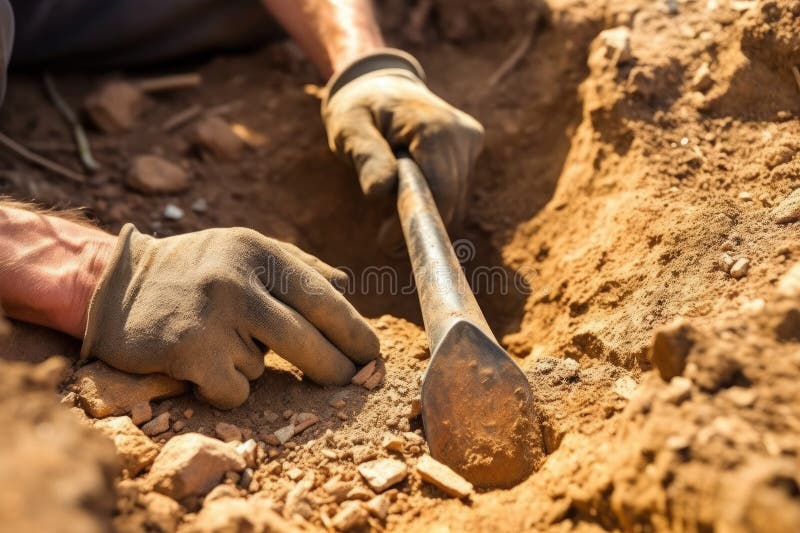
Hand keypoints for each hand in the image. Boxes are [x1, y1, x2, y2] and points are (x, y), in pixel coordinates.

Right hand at [81, 224, 379, 408]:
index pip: (323, 297)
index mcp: (259, 252)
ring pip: (265, 368)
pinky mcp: (189, 351)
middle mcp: (238, 279)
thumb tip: (348, 286)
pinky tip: (204, 366)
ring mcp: (212, 315)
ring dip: (254, 366)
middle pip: (307, 339)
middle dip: (336, 367)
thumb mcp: (245, 250)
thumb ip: (298, 265)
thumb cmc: (194, 271)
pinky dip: (229, 388)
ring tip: (222, 343)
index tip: (373, 352)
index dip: (354, 330)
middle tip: (349, 380)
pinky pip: (236, 390)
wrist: (116, 285)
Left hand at [321, 49, 483, 238]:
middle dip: (420, 224)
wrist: (379, 85)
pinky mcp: (471, 148)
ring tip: (392, 214)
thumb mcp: (349, 128)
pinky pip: (457, 192)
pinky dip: (435, 203)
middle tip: (385, 241)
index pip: (441, 190)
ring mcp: (470, 141)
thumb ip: (366, 157)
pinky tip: (410, 197)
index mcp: (434, 126)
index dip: (417, 222)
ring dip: (428, 215)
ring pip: (457, 201)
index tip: (386, 244)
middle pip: (452, 201)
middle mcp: (461, 134)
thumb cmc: (359, 109)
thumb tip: (380, 191)